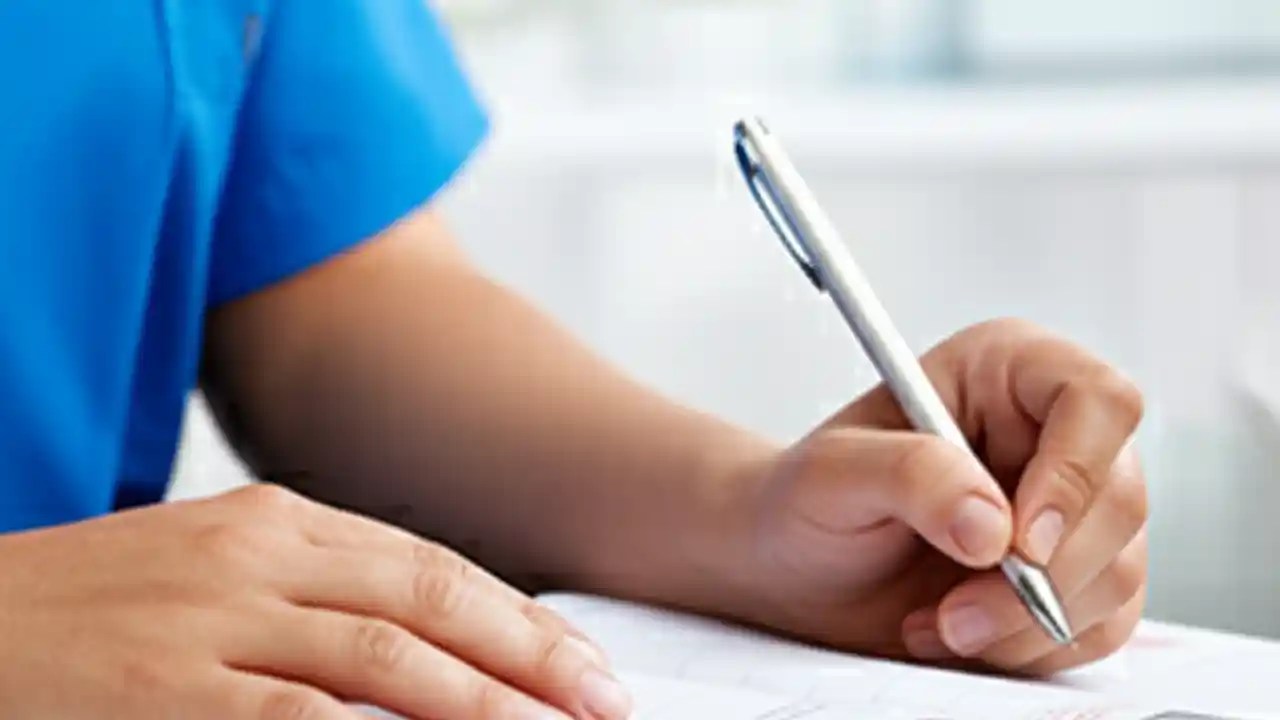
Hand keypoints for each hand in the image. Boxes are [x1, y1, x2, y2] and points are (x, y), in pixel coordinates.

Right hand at [0, 484, 630, 719]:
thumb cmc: (89, 607)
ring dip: (486, 705)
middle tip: (606, 703)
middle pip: (430, 604)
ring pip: (386, 661)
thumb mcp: (210, 570)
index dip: (518, 618)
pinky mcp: (168, 694)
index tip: (582, 664)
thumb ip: (312, 593)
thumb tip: (422, 643)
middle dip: (531, 657)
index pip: (430, 567)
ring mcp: (212, 624)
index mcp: (275, 521)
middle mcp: (258, 558)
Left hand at [717, 319, 1146, 675]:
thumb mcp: (833, 473)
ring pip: (1116, 572)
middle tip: (955, 611)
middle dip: (1039, 576)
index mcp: (1006, 371)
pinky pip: (1100, 625)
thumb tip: (993, 525)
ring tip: (939, 622)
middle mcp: (1051, 433)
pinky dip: (1029, 647)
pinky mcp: (1073, 575)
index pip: (1097, 399)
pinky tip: (959, 633)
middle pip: (1120, 498)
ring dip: (1025, 622)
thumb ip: (909, 474)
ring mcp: (1071, 508)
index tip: (1020, 542)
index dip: (1075, 472)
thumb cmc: (806, 500)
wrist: (795, 569)